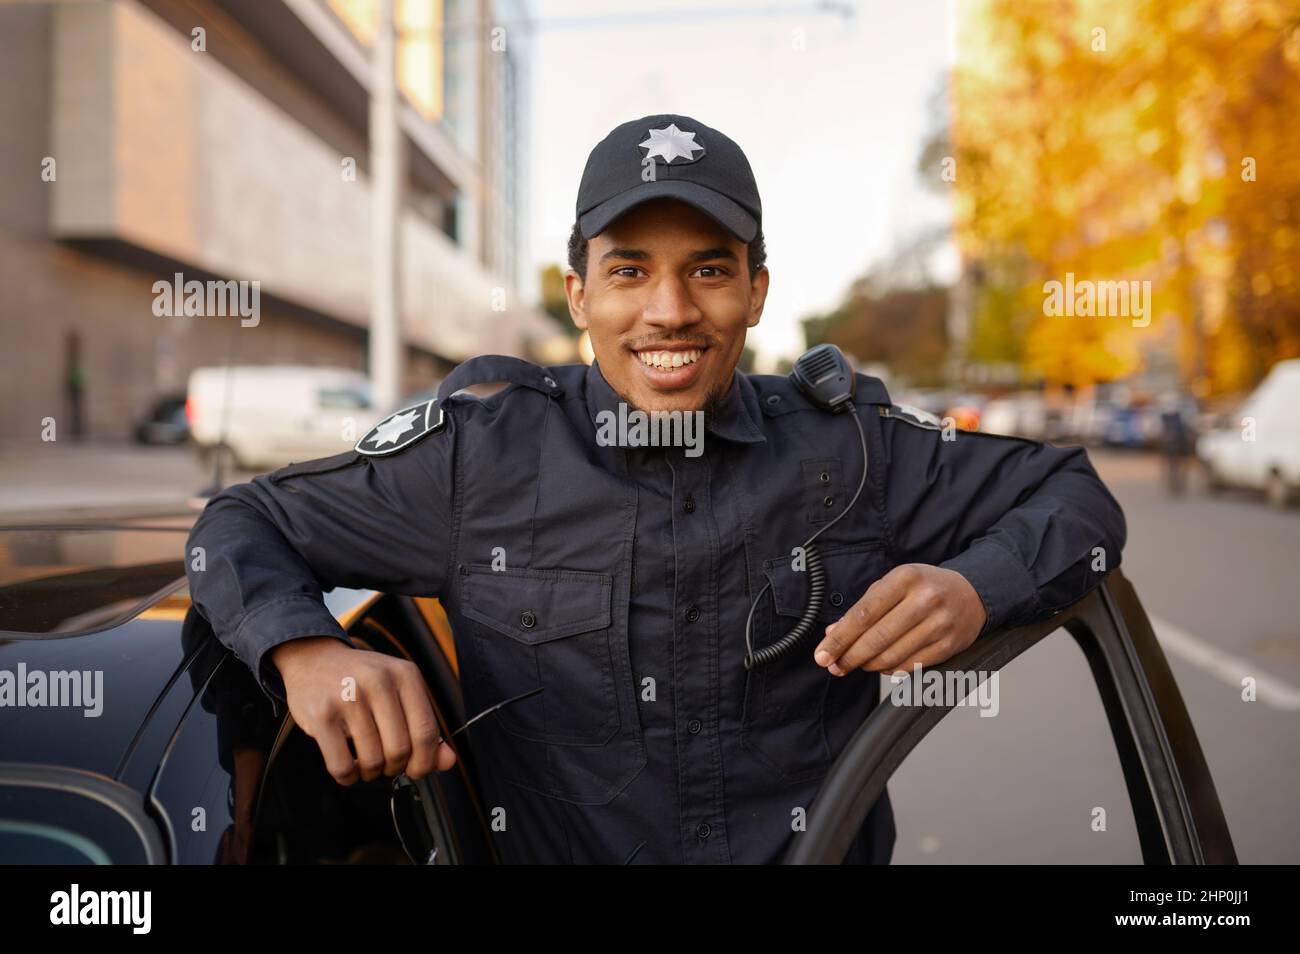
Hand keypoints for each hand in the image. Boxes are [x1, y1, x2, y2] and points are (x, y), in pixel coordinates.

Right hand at [270, 636, 457, 784]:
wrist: (313, 659)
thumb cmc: (362, 681)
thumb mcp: (399, 692)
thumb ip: (424, 726)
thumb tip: (448, 761)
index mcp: (405, 675)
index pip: (426, 731)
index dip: (425, 760)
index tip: (416, 770)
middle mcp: (378, 681)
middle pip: (399, 749)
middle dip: (394, 768)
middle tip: (386, 765)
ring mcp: (348, 697)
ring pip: (372, 760)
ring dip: (370, 773)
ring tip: (365, 764)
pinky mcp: (321, 714)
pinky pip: (341, 764)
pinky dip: (348, 777)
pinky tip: (348, 768)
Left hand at [813, 564, 986, 675]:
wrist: (972, 593)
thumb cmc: (925, 588)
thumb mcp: (893, 585)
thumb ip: (863, 608)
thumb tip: (833, 634)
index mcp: (905, 578)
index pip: (864, 613)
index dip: (840, 638)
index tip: (822, 654)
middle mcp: (924, 599)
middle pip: (877, 637)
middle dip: (850, 656)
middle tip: (834, 666)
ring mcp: (940, 624)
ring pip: (892, 655)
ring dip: (868, 665)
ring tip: (857, 664)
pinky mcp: (950, 645)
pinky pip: (911, 666)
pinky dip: (891, 670)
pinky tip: (882, 666)